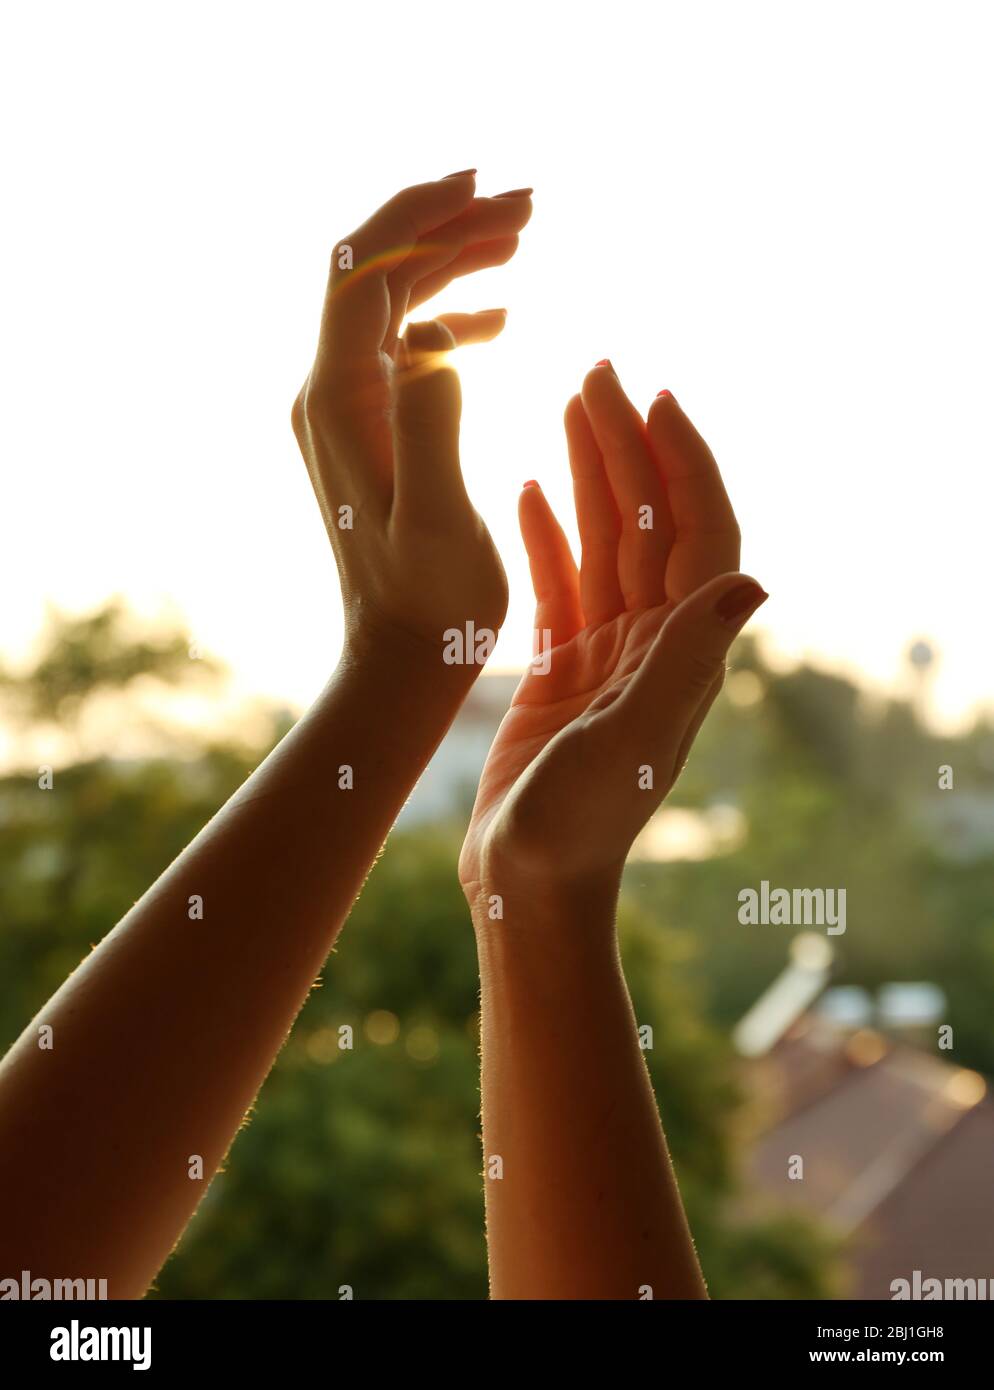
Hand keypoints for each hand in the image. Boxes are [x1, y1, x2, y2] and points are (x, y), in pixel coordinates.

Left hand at [291, 173, 532, 657]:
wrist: (399, 657)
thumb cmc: (429, 605)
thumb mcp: (437, 518)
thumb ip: (429, 416)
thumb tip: (435, 327)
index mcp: (340, 402)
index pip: (365, 273)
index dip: (420, 218)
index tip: (489, 187)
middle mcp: (329, 394)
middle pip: (376, 273)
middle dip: (445, 225)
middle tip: (527, 204)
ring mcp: (346, 410)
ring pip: (393, 302)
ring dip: (453, 261)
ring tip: (523, 237)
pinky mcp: (371, 428)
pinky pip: (405, 345)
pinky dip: (452, 313)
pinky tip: (503, 317)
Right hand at [459, 364, 765, 909]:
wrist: (529, 885)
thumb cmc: (577, 827)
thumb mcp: (632, 742)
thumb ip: (684, 661)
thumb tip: (750, 580)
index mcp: (678, 652)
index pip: (699, 536)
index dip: (687, 464)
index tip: (657, 397)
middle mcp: (651, 642)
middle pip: (648, 523)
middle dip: (627, 444)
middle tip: (597, 371)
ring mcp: (605, 653)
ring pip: (603, 542)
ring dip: (588, 474)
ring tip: (567, 405)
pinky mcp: (561, 670)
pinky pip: (558, 584)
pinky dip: (546, 535)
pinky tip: (526, 491)